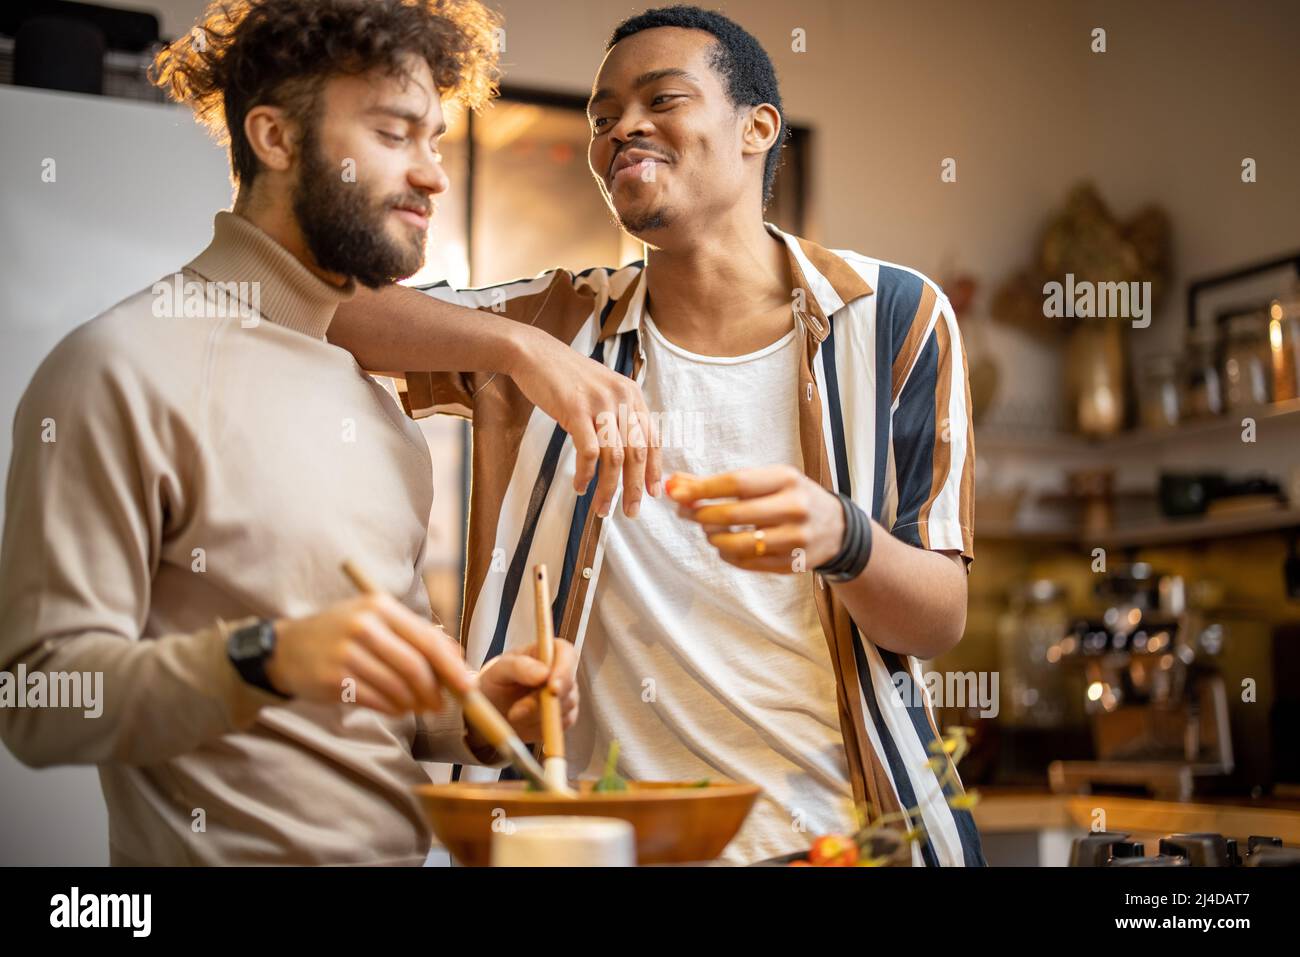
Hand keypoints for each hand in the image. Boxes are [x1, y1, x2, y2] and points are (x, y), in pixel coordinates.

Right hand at [267, 594, 470, 714]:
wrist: (286, 648)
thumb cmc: (341, 634)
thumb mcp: (375, 620)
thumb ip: (415, 636)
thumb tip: (458, 661)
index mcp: (380, 606)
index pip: (426, 639)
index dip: (451, 666)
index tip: (467, 686)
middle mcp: (364, 626)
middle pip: (415, 666)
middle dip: (435, 690)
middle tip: (443, 705)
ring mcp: (347, 653)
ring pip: (398, 687)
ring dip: (414, 703)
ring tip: (418, 706)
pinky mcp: (335, 679)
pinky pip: (378, 700)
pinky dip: (394, 709)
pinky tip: (397, 708)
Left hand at [470, 639, 579, 747]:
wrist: (493, 710)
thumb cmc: (495, 684)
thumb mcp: (498, 671)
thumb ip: (519, 667)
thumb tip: (544, 673)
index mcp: (546, 651)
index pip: (567, 653)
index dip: (564, 670)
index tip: (552, 688)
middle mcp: (561, 671)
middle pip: (568, 685)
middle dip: (543, 702)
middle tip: (516, 712)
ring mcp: (566, 694)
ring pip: (565, 708)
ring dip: (536, 715)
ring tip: (513, 714)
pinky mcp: (565, 716)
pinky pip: (560, 725)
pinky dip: (540, 726)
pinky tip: (524, 721)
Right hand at [508, 326, 661, 518]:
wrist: (535, 354)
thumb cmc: (566, 377)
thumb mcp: (602, 390)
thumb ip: (617, 415)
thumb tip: (628, 454)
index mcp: (631, 394)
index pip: (651, 438)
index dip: (654, 469)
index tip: (652, 493)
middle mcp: (620, 398)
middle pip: (636, 452)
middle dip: (634, 487)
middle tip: (631, 511)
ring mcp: (599, 403)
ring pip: (613, 457)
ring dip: (608, 488)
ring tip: (602, 508)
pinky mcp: (575, 409)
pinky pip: (587, 451)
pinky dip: (585, 474)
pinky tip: (580, 486)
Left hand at [667, 465, 845, 572]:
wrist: (836, 528)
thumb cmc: (791, 498)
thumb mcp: (767, 481)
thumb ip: (721, 483)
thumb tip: (676, 482)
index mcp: (787, 479)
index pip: (737, 483)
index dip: (703, 488)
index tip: (676, 491)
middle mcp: (795, 507)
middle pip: (735, 514)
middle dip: (702, 514)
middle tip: (685, 512)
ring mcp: (796, 539)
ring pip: (739, 544)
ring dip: (714, 538)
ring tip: (709, 530)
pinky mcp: (792, 564)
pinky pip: (747, 563)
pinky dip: (728, 555)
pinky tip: (725, 546)